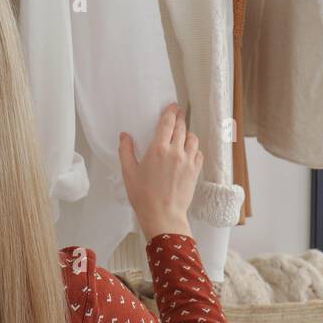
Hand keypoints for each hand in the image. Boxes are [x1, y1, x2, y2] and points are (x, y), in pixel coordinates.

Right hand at [118, 103, 201, 239]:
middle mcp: (175, 151)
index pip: (167, 123)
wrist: (163, 215)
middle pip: (181, 127)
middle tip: (178, 113)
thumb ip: (126, 151)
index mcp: (157, 149)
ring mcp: (188, 161)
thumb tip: (125, 136)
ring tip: (183, 134)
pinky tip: (188, 152)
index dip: (170, 111)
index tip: (172, 106)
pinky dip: (194, 149)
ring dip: (187, 133)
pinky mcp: (195, 171)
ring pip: (192, 139)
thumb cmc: (143, 196)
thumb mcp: (129, 173)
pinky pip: (198, 153)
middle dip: (180, 118)